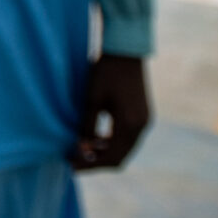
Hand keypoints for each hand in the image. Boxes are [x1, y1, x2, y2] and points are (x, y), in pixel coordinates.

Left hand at [72, 54, 150, 169]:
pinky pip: (128, 138)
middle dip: (96, 162)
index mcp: (131, 125)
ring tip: (81, 150)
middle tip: (73, 161)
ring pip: (124, 149)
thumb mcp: (92, 100)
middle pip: (120, 157)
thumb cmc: (105, 73)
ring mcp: (145, 121)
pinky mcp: (143, 115)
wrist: (125, 51)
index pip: (112, 158)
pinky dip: (112, 142)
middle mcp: (142, 127)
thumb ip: (88, 126)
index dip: (91, 165)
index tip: (71, 165)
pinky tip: (95, 139)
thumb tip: (82, 148)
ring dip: (104, 153)